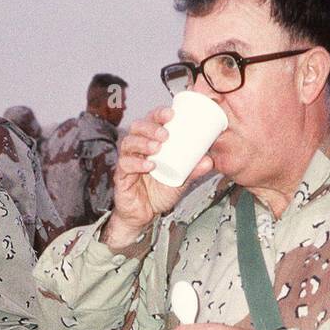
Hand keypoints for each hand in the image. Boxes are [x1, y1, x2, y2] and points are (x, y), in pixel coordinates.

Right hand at [104, 105, 214, 251]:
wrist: (144, 215)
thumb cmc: (158, 192)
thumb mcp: (180, 180)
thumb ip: (193, 170)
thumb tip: (209, 160)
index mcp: (150, 142)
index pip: (151, 120)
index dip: (158, 113)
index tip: (171, 114)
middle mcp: (137, 148)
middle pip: (137, 127)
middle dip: (151, 127)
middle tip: (165, 134)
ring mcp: (127, 160)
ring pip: (128, 143)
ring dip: (143, 142)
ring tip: (157, 148)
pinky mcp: (120, 176)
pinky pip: (125, 165)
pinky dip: (136, 164)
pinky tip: (148, 166)